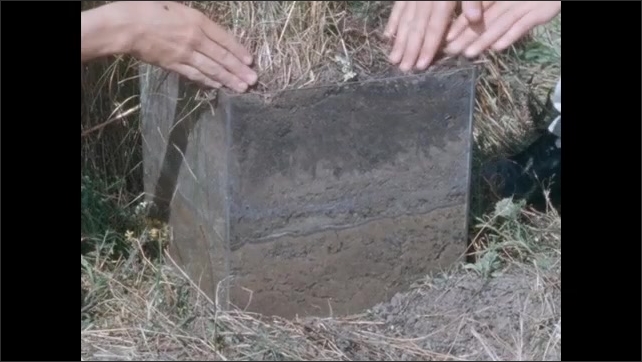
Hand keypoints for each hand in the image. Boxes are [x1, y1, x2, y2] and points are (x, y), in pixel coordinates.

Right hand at [124, 1, 256, 91]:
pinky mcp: (174, 65)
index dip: (239, 51)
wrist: (127, 26)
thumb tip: (209, 30)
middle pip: (222, 57)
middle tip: (253, 81)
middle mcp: (195, 39)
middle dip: (239, 70)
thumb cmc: (149, 9)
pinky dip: (209, 81)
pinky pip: (195, 75)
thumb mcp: (178, 7)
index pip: (224, 39)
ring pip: (212, 69)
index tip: (250, 61)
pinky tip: (219, 86)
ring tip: (242, 88)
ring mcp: (185, 54)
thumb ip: (196, 20)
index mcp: (197, 21)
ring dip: (228, 79)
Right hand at [384, 1, 481, 70]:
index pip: (435, 27)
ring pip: (404, 20)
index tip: (421, 65)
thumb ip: (471, 0)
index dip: (428, 47)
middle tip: (403, 69)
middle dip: (410, 50)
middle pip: (416, 28)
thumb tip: (474, 19)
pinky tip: (388, 35)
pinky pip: (398, 7)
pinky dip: (393, 22)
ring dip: (399, 41)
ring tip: (394, 59)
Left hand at [445, 1, 560, 57]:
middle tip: (451, 51)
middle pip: (485, 19)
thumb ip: (492, 9)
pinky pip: (523, 25)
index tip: (447, 38)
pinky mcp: (540, 12)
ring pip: (500, 23)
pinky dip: (510, 36)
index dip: (461, 24)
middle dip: (467, 36)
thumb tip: (470, 24)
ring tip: (468, 54)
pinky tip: (497, 49)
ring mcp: (525, 4)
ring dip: (484, 39)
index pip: (476, 10)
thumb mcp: (507, 1)